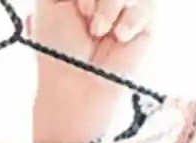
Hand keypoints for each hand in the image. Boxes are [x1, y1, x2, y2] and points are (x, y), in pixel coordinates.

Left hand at [30, 0, 155, 142]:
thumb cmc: (57, 47)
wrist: (76, 83)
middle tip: (84, 14)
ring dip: (109, 6)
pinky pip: (145, 4)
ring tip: (98, 31)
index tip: (79, 8)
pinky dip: (129, 20)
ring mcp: (126, 3)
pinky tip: (118, 37)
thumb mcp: (49, 3)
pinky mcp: (145, 18)